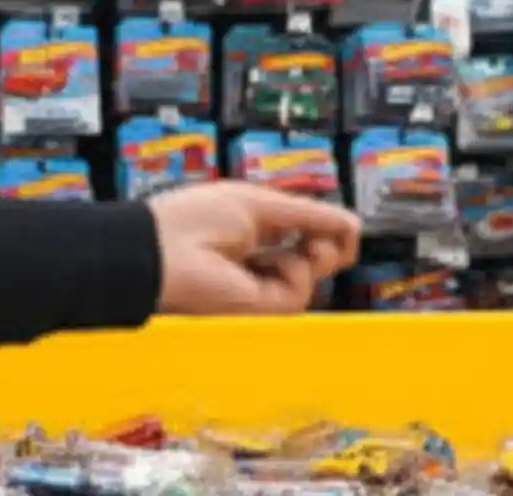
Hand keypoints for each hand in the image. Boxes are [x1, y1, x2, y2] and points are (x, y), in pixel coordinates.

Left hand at [148, 181, 360, 313]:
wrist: (161, 252)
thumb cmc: (194, 220)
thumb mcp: (260, 204)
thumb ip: (309, 213)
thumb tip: (351, 222)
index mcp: (255, 230)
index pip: (305, 230)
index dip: (325, 223)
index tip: (332, 218)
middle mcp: (261, 259)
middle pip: (318, 253)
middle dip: (333, 238)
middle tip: (326, 231)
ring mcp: (262, 286)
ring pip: (315, 274)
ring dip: (320, 253)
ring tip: (305, 244)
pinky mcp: (261, 309)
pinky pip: (301, 290)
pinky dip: (299, 271)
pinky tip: (278, 261)